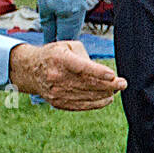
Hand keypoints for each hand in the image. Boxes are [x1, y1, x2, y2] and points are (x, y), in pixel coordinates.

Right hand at [9, 41, 125, 109]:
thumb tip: (103, 73)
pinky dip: (96, 103)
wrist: (30, 70)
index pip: (82, 68)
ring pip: (87, 96)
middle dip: (109, 85)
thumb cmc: (54, 55)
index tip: (113, 75)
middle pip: (87, 84)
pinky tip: (107, 99)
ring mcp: (57, 92)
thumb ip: (85, 58)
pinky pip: (81, 105)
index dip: (98, 72)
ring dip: (105, 94)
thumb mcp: (67, 47)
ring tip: (117, 90)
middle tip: (123, 83)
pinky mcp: (58, 102)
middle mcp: (57, 77)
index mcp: (59, 59)